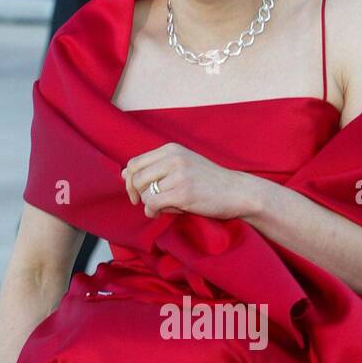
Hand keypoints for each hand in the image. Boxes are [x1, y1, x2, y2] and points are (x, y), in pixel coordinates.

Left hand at [120, 143, 255, 220]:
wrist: (237, 191)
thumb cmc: (209, 182)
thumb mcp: (182, 166)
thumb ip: (155, 168)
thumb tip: (124, 174)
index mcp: (171, 149)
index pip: (134, 163)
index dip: (130, 181)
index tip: (136, 192)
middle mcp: (173, 158)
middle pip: (136, 178)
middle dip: (137, 194)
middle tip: (147, 203)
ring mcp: (179, 175)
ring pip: (145, 193)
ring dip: (149, 204)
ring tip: (164, 206)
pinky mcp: (183, 193)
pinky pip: (153, 204)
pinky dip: (153, 212)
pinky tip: (161, 213)